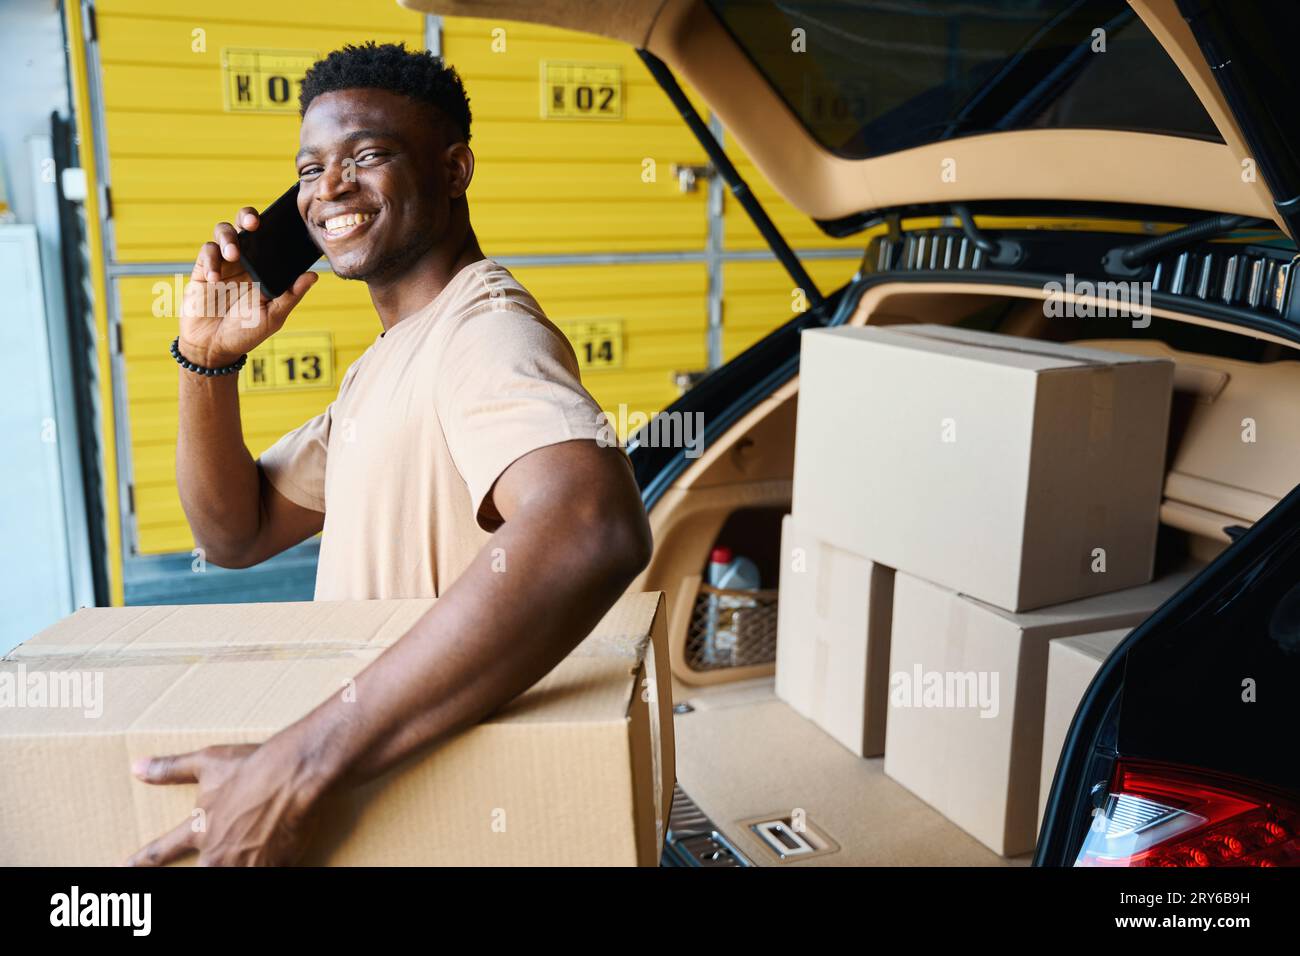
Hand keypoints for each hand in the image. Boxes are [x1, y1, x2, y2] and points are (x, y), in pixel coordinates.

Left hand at [126, 741, 323, 866]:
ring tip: (246, 857)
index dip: (140, 861)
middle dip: (206, 866)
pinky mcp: (271, 868)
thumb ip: (172, 769)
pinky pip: (261, 873)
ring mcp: (244, 864)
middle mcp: (216, 852)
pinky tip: (268, 862)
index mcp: (199, 828)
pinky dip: (263, 867)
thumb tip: (136, 767)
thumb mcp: (208, 762)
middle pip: (200, 873)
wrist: (293, 775)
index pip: (160, 851)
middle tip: (213, 860)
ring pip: (229, 876)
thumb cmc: (252, 766)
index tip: (124, 867)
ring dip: (235, 866)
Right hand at [178, 208, 317, 367]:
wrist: (213, 348)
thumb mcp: (273, 316)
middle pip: (245, 225)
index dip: (275, 226)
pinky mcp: (204, 269)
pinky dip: (211, 259)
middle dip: (248, 216)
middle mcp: (245, 261)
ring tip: (233, 254)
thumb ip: (291, 295)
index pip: (271, 239)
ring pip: (223, 231)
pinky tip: (215, 278)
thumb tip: (314, 276)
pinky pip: (207, 252)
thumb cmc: (246, 333)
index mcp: (265, 269)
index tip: (283, 222)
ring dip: (228, 237)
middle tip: (253, 224)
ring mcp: (224, 263)